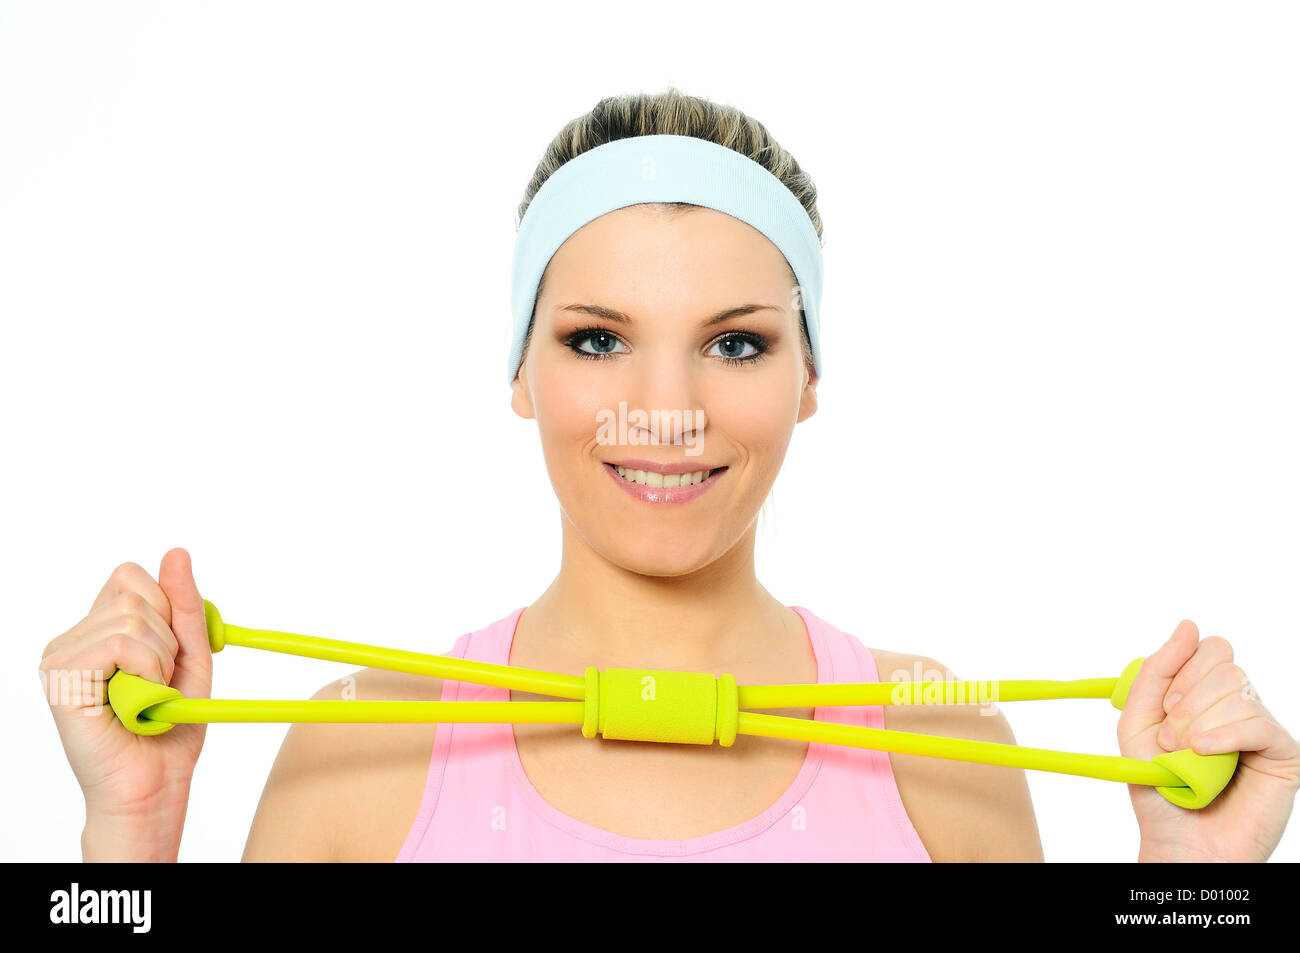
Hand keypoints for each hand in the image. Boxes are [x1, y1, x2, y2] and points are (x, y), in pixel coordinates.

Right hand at [39, 548, 212, 859]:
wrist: (157, 782)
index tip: (170, 652)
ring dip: (160, 659)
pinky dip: (147, 668)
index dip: (165, 607)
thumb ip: (185, 605)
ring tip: (147, 695)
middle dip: (167, 636)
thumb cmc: (170, 725)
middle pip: (134, 590)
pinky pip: (120, 641)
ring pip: (132, 616)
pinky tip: (136, 700)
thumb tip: (177, 552)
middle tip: (157, 681)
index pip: (133, 576)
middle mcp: (72, 638)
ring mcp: (60, 656)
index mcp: (98, 629)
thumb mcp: (192, 654)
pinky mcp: (61, 677)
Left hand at [1116, 619, 1299, 861]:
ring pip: (1238, 689)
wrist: (1180, 843)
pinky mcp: (1282, 753)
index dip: (1182, 665)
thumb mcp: (1137, 724)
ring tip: (1185, 755)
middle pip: (1223, 661)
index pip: (1206, 647)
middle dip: (1187, 695)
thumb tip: (1188, 625)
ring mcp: (1260, 727)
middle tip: (1170, 735)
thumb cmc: (1159, 789)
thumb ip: (1154, 674)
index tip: (1165, 702)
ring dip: (1200, 721)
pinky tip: (1206, 754)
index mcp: (1202, 693)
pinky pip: (1259, 722)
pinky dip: (1225, 734)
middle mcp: (1234, 705)